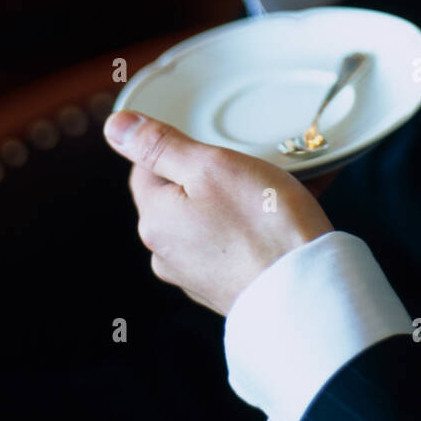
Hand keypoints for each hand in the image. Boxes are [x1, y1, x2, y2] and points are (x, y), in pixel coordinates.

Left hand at [103, 110, 336, 315]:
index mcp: (155, 220)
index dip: (176, 147)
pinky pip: (233, 244)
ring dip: (236, 200)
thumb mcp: (211, 166)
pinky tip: (284, 218)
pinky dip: (252, 226)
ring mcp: (197, 276)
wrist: (306, 293)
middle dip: (211, 175)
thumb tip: (115, 127)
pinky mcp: (228, 289)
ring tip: (278, 189)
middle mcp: (166, 253)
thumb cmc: (262, 224)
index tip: (211, 141)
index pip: (145, 168)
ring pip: (208, 219)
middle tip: (251, 163)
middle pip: (179, 195)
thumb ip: (160, 145)